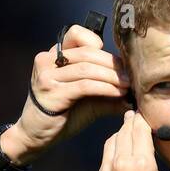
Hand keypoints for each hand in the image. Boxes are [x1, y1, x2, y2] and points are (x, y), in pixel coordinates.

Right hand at [11, 23, 132, 159]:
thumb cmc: (61, 116)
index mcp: (53, 55)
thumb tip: (134, 92)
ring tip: (127, 85)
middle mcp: (47, 60)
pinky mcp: (52, 93)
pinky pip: (84, 86)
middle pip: (87, 53)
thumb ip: (105, 90)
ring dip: (112, 77)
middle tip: (130, 75)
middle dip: (112, 64)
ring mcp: (47, 76)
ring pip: (87, 69)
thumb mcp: (85, 99)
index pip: (76, 34)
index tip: (114, 61)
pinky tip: (118, 93)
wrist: (35, 136)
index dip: (98, 43)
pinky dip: (105, 88)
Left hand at [92, 109, 164, 170]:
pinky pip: (104, 159)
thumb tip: (143, 146)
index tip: (143, 115)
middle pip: (124, 131)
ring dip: (119, 135)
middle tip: (133, 116)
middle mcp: (121, 163)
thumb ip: (148, 161)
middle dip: (130, 123)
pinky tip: (116, 154)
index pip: (139, 128)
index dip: (141, 119)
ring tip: (125, 132)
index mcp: (141, 163)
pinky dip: (111, 153)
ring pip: (111, 142)